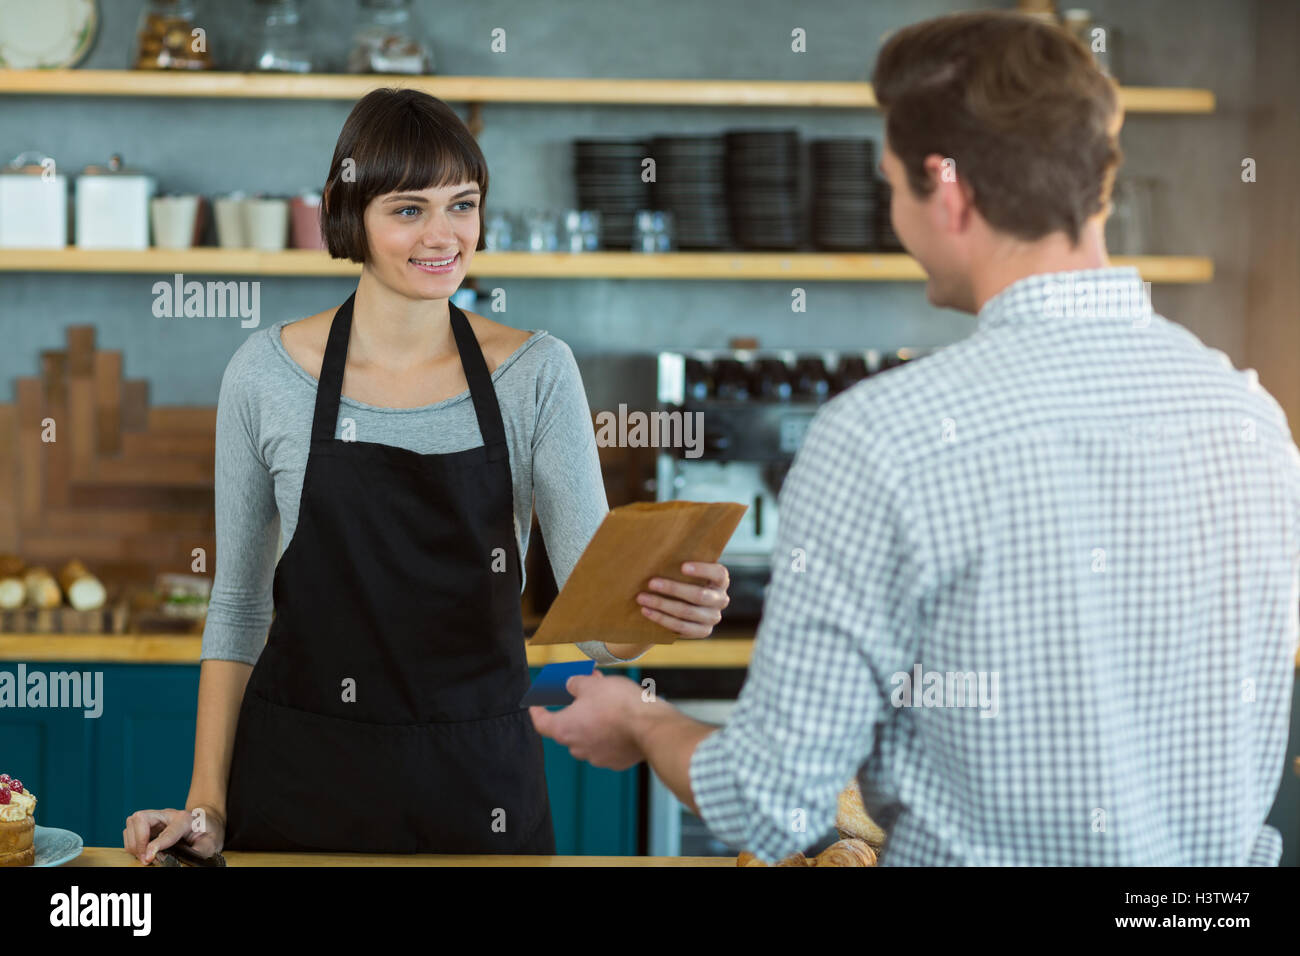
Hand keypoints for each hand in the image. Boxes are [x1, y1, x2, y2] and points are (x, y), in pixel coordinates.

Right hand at [123, 805, 224, 864]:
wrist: (208, 820)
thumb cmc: (209, 832)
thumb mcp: (212, 843)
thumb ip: (199, 852)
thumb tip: (184, 862)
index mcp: (186, 819)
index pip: (167, 831)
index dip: (155, 845)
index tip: (148, 858)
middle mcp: (169, 815)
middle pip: (141, 818)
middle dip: (138, 841)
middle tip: (146, 858)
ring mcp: (158, 817)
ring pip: (133, 822)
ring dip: (133, 842)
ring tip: (144, 856)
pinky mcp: (150, 823)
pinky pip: (131, 829)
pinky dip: (132, 842)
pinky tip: (143, 851)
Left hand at [529, 670, 649, 769]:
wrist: (650, 726)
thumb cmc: (618, 705)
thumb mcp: (590, 683)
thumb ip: (574, 683)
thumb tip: (571, 684)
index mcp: (564, 729)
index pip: (541, 722)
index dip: (537, 710)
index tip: (536, 704)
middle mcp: (577, 747)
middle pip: (568, 727)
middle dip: (575, 708)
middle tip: (584, 689)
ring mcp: (597, 757)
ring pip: (589, 735)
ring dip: (593, 719)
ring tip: (606, 700)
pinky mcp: (616, 761)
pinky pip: (608, 743)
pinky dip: (610, 731)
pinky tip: (621, 717)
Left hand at [636, 561, 729, 639]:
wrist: (683, 603)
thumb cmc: (682, 578)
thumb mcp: (687, 569)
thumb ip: (680, 562)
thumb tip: (657, 546)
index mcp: (721, 580)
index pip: (718, 574)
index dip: (702, 570)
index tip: (682, 566)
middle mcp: (721, 599)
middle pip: (699, 596)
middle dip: (673, 588)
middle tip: (651, 583)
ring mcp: (713, 617)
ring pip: (686, 612)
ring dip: (662, 605)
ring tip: (642, 598)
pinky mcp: (703, 631)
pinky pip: (681, 627)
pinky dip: (662, 619)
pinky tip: (647, 611)